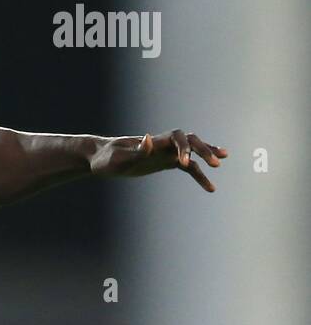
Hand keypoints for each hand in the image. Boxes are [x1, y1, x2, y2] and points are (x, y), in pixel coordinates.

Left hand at [90, 130, 227, 191]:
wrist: (102, 159)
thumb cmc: (107, 159)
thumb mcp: (118, 158)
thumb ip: (134, 151)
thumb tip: (147, 138)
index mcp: (154, 141)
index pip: (177, 137)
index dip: (184, 148)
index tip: (184, 164)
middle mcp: (163, 144)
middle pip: (190, 141)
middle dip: (204, 150)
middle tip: (216, 162)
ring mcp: (166, 153)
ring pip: (192, 152)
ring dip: (207, 155)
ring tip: (222, 160)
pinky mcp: (165, 163)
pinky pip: (188, 168)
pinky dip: (199, 175)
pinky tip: (211, 188)